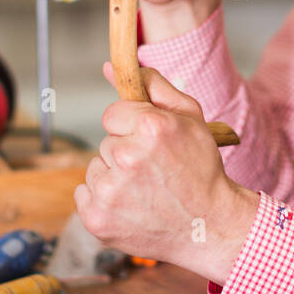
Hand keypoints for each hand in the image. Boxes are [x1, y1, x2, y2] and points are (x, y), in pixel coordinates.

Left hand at [74, 63, 257, 283]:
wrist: (209, 226)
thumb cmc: (201, 169)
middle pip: (106, 143)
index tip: (149, 144)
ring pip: (96, 168)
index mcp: (150, 127)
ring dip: (114, 177)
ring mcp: (111, 192)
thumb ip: (152, 86)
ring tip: (146, 191)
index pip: (112, 114)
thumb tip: (109, 67)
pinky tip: (132, 207)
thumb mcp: (190, 118)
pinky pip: (85, 195)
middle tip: (154, 172)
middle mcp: (127, 158)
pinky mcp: (98, 219)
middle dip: (125, 153)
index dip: (131, 127)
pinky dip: (104, 201)